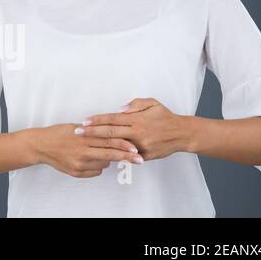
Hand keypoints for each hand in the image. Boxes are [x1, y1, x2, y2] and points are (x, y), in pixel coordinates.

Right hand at [30, 123, 141, 177]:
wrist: (40, 145)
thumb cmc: (57, 134)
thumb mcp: (75, 127)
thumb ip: (92, 133)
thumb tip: (109, 137)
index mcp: (83, 137)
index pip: (109, 141)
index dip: (124, 145)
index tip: (135, 148)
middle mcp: (82, 150)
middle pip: (110, 154)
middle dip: (126, 156)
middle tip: (139, 159)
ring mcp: (79, 163)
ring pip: (103, 164)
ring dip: (106, 159)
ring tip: (99, 154)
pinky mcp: (76, 172)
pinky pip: (95, 171)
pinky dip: (97, 166)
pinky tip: (90, 160)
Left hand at [76, 97, 190, 161]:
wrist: (183, 134)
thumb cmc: (165, 116)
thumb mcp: (152, 103)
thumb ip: (135, 104)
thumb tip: (119, 109)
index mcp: (137, 119)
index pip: (112, 119)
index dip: (97, 120)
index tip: (84, 121)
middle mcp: (138, 132)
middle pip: (110, 132)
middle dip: (92, 132)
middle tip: (77, 132)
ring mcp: (141, 145)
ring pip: (117, 145)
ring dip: (100, 145)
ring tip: (86, 144)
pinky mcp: (145, 155)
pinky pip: (127, 155)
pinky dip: (115, 154)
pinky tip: (102, 154)